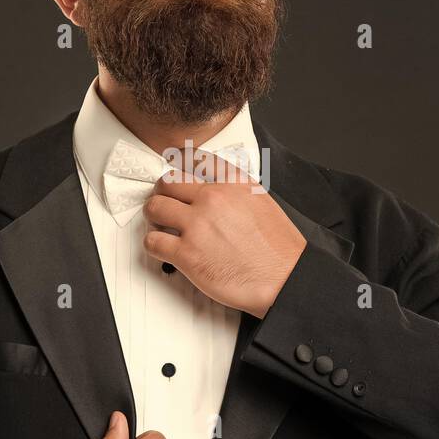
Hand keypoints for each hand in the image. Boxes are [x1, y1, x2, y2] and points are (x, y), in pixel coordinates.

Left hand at [142, 148, 306, 317]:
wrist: (285, 279)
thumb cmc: (279, 250)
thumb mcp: (262, 203)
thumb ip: (235, 193)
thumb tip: (216, 193)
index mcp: (234, 183)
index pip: (195, 158)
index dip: (179, 161)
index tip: (174, 167)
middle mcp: (213, 198)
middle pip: (167, 182)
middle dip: (163, 192)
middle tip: (165, 203)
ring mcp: (197, 225)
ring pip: (154, 207)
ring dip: (154, 217)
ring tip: (162, 226)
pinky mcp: (187, 254)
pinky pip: (152, 241)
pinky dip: (154, 244)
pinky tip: (165, 249)